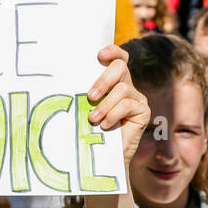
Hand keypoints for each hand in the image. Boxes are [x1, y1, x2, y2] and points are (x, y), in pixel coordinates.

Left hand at [85, 44, 150, 171]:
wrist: (103, 155)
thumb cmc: (89, 130)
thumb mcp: (85, 107)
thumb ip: (85, 93)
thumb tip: (64, 80)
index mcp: (113, 81)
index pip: (119, 58)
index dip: (112, 51)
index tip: (99, 54)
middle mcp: (127, 86)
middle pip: (120, 67)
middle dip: (103, 80)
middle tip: (90, 96)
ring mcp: (136, 98)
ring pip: (122, 89)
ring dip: (105, 104)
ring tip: (93, 119)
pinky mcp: (143, 111)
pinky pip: (128, 105)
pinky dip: (113, 114)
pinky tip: (105, 125)